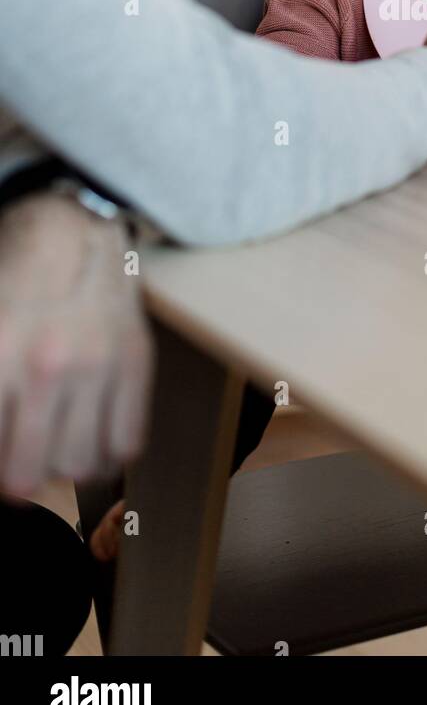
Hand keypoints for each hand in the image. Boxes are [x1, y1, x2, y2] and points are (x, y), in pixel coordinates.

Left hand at [0, 192, 153, 498]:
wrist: (74, 225)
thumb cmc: (14, 274)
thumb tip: (2, 430)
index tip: (2, 449)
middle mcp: (48, 365)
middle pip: (27, 476)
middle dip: (18, 479)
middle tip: (19, 463)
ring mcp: (99, 364)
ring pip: (79, 466)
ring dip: (63, 466)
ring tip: (57, 448)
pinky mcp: (136, 360)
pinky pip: (127, 442)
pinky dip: (108, 453)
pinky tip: (94, 436)